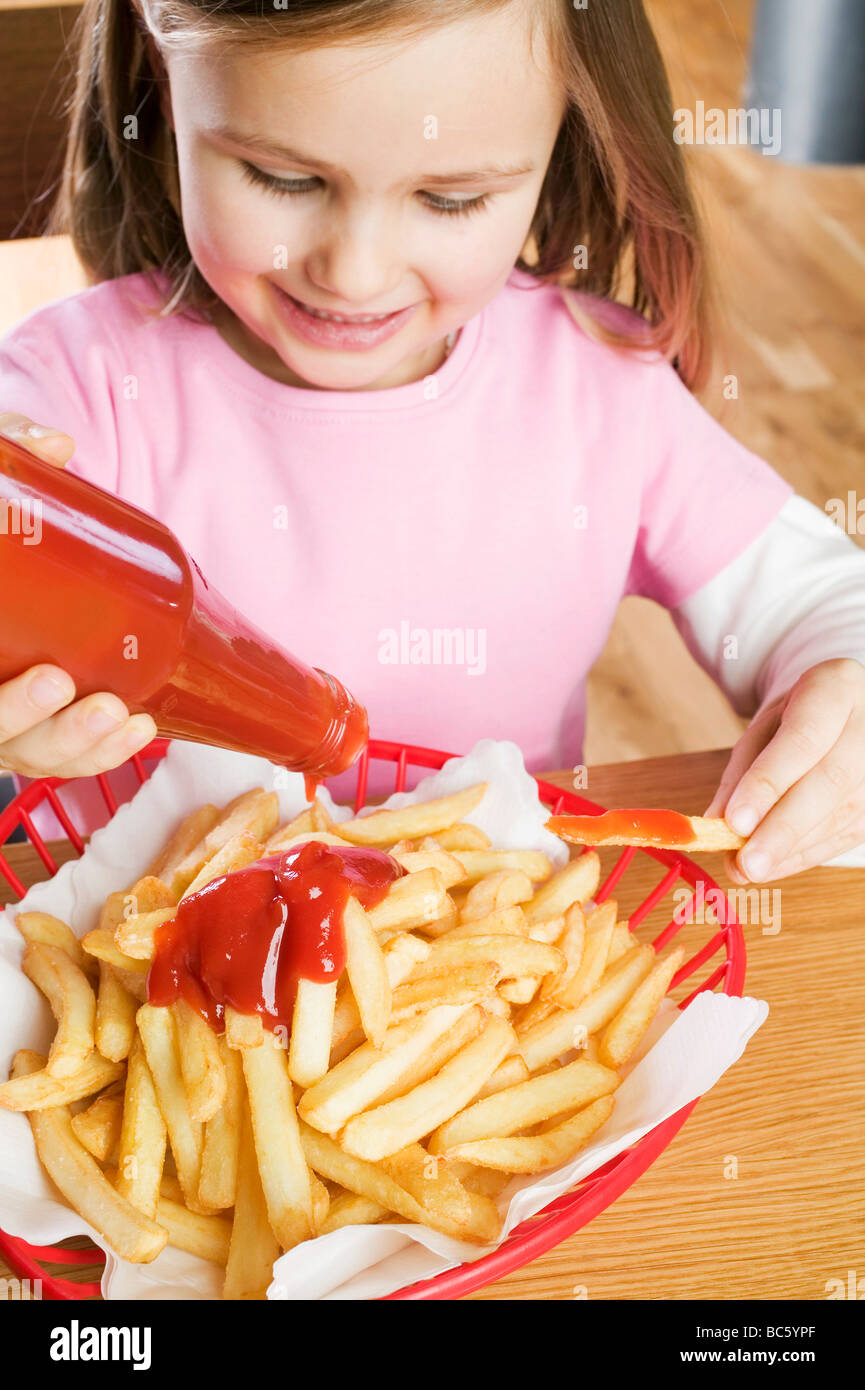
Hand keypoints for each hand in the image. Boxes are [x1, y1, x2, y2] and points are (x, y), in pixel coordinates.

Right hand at [0, 413, 156, 778]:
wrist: (15, 556)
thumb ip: (6, 451)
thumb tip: (58, 445)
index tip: (37, 674)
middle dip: (16, 715)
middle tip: (55, 682)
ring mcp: (3, 717)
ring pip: (25, 751)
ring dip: (73, 742)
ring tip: (120, 715)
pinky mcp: (38, 729)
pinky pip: (64, 755)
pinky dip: (101, 751)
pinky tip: (138, 727)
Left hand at [704, 658, 864, 880]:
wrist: (848, 709)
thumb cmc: (802, 717)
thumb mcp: (765, 727)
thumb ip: (742, 773)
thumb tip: (718, 823)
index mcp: (835, 687)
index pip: (803, 739)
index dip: (769, 783)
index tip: (735, 821)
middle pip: (830, 781)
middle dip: (783, 828)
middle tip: (745, 863)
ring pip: (842, 814)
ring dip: (791, 849)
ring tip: (748, 868)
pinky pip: (848, 834)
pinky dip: (806, 855)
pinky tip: (774, 865)